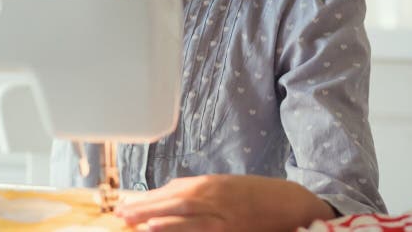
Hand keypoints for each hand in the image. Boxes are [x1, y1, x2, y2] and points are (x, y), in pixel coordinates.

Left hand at [115, 174, 335, 231]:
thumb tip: (164, 196)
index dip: (147, 199)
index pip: (171, 192)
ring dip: (158, 220)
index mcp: (209, 184)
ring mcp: (223, 217)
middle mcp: (213, 197)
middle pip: (173, 202)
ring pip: (185, 217)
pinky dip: (180, 230)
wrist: (290, 203)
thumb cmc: (254, 195)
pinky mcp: (232, 231)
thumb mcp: (223, 187)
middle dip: (145, 208)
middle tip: (121, 214)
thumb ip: (195, 192)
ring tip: (135, 223)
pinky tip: (161, 230)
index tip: (126, 205)